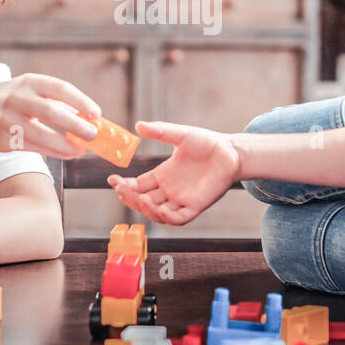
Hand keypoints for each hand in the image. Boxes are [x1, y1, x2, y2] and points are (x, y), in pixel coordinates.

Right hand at [0, 73, 100, 157]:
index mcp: (30, 83)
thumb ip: (54, 101)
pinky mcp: (3, 138)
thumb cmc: (8, 99)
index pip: (59, 89)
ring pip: (41, 134)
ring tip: (80, 151)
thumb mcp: (28, 90)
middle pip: (51, 111)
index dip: (80, 101)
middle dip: (75, 125)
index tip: (96, 113)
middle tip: (93, 135)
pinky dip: (52, 152)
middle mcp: (18, 98)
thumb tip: (86, 117)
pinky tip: (66, 154)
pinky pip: (32, 147)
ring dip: (64, 145)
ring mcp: (8, 119)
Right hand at [107, 121, 240, 225]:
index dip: (124, 185)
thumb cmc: (207, 143)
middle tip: (122, 189)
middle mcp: (168, 190)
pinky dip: (167, 217)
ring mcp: (181, 200)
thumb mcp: (181, 135)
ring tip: (140, 198)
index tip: (113, 179)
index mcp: (162, 175)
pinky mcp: (195, 206)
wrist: (231, 152)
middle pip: (143, 201)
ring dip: (146, 209)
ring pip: (157, 213)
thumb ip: (160, 131)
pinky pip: (178, 218)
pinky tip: (160, 208)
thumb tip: (138, 125)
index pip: (137, 186)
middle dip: (130, 197)